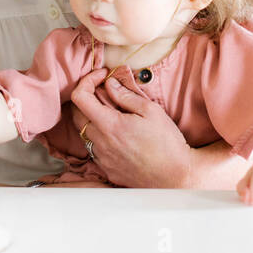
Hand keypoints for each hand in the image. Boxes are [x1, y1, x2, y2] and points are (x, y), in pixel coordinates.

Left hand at [69, 69, 194, 187]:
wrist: (175, 176)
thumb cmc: (167, 143)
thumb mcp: (150, 111)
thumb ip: (125, 95)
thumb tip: (110, 84)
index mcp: (109, 125)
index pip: (79, 97)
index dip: (87, 81)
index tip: (102, 76)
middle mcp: (100, 143)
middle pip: (76, 115)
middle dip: (86, 98)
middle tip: (104, 91)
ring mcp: (102, 159)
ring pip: (85, 133)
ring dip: (92, 119)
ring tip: (113, 114)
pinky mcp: (107, 170)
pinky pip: (94, 149)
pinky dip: (99, 137)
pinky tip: (117, 135)